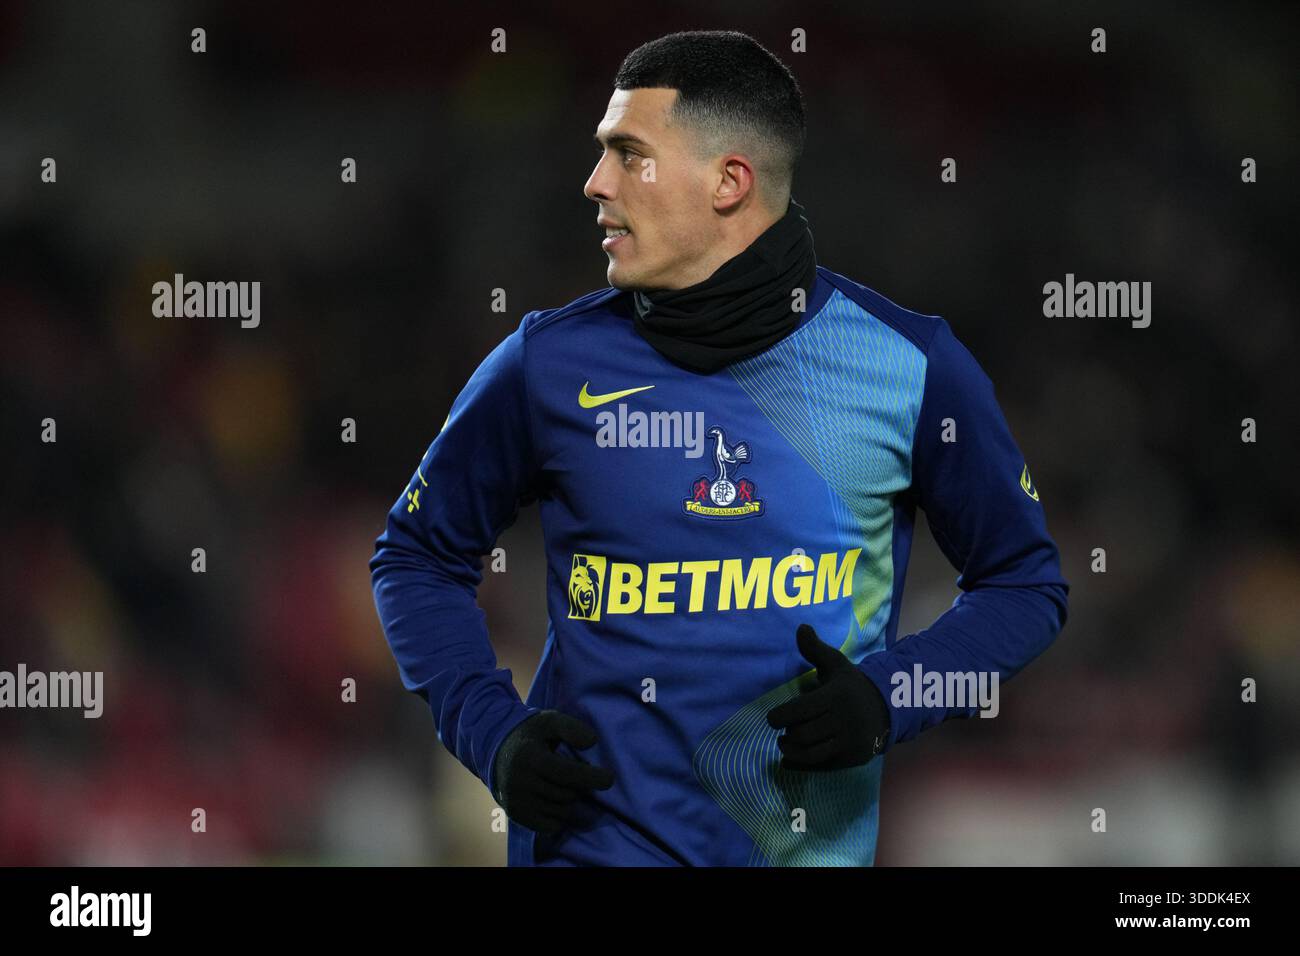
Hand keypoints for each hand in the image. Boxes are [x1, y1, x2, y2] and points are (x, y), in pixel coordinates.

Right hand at [491, 710, 614, 833]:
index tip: (609, 778)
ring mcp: (516, 801)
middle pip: (568, 794)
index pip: (567, 773)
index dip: (592, 777)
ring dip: (569, 800)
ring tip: (560, 783)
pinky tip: (552, 799)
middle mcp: (520, 782)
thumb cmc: (532, 735)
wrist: (498, 751)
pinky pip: (551, 826)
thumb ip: (571, 728)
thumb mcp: (550, 721)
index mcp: (529, 757)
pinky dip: (558, 815)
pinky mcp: (516, 815)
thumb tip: (592, 742)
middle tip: (574, 773)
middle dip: (579, 786)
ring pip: (562, 811)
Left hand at [766, 623, 890, 770]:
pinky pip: (822, 766)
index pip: (799, 710)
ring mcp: (850, 742)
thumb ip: (815, 649)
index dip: (779, 717)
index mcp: (836, 696)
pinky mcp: (853, 758)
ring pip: (811, 753)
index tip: (772, 719)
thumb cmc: (851, 685)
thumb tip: (800, 628)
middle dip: (787, 734)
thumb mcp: (835, 664)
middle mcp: (844, 720)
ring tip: (785, 744)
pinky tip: (789, 761)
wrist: (887, 708)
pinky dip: (801, 766)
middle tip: (784, 730)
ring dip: (791, 751)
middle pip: (803, 734)